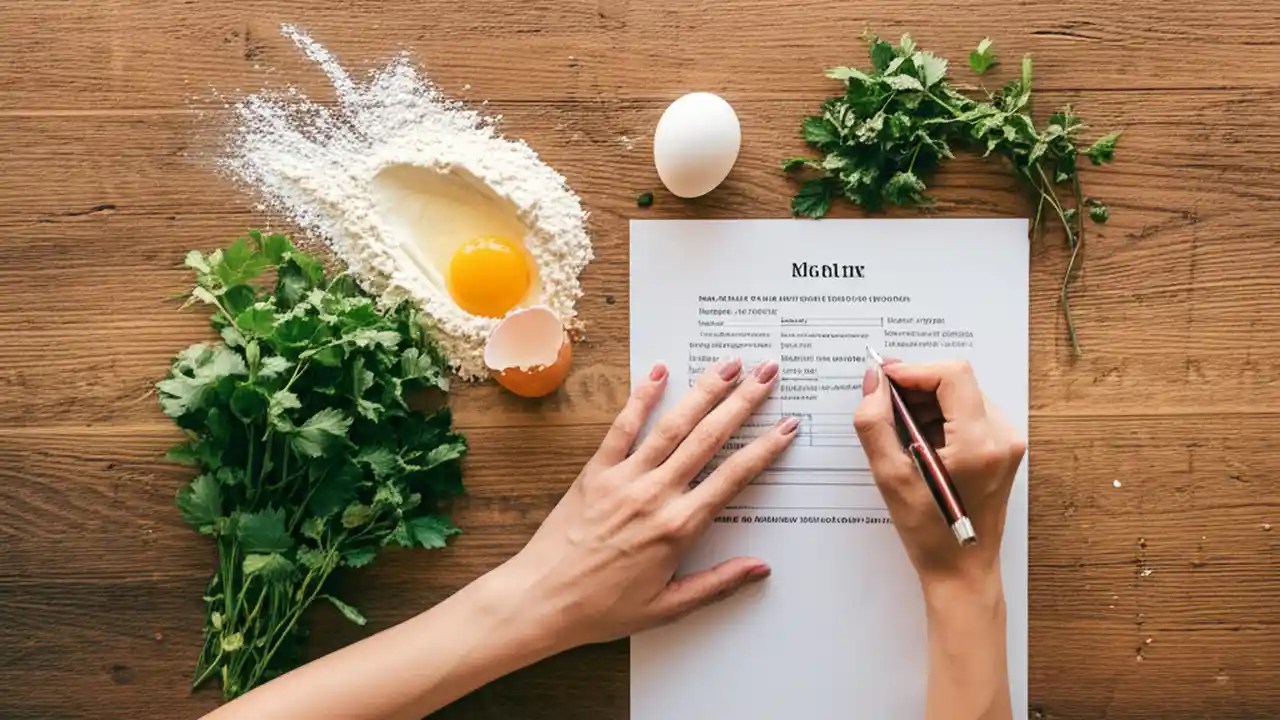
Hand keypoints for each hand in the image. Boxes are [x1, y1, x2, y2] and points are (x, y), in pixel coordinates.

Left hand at [500, 357, 798, 649]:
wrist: (541, 599)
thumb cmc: (602, 609)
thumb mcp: (667, 607)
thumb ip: (717, 584)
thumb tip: (760, 568)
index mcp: (678, 528)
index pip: (733, 477)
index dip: (764, 448)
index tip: (786, 425)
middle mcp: (655, 494)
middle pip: (709, 438)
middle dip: (743, 402)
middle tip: (767, 373)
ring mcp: (624, 478)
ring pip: (673, 425)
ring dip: (703, 390)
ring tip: (728, 364)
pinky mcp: (595, 471)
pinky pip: (622, 427)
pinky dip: (642, 398)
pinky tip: (659, 372)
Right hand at [855, 359, 1021, 719]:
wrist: (962, 571)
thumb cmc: (929, 534)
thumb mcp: (890, 477)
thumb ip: (875, 423)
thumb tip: (872, 382)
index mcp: (980, 443)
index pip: (951, 375)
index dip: (913, 370)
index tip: (883, 379)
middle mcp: (1002, 436)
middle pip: (957, 381)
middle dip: (916, 386)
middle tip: (883, 406)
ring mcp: (1007, 441)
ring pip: (961, 394)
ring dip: (926, 402)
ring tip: (900, 431)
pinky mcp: (1003, 447)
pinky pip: (968, 412)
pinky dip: (939, 416)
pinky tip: (919, 441)